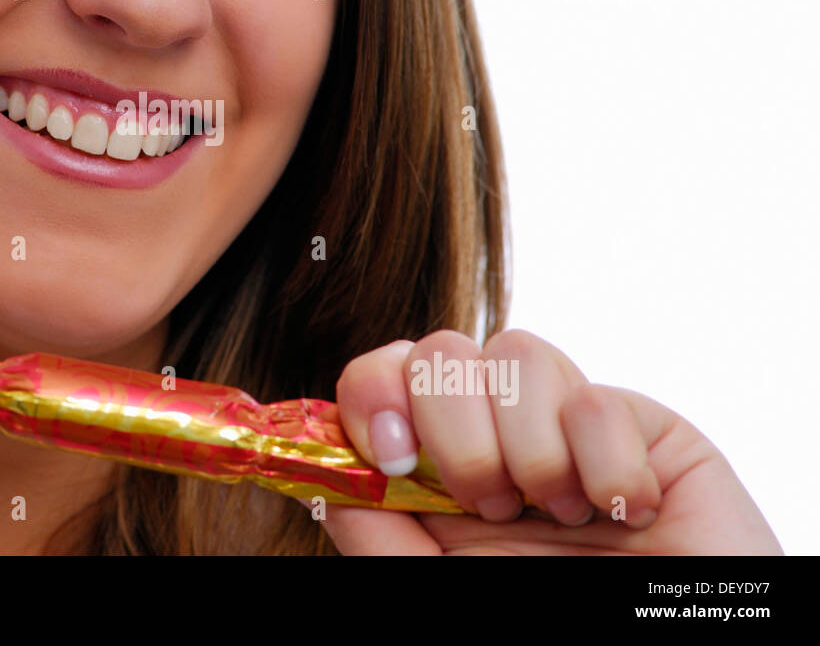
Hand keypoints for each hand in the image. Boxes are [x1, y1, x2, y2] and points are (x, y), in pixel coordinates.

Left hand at [314, 329, 780, 553]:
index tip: (394, 454)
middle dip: (457, 429)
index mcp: (434, 472)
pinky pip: (599, 397)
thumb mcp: (437, 592)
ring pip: (518, 349)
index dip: (374, 392)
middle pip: (439, 350)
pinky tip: (627, 516)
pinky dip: (608, 469)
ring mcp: (563, 423)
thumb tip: (327, 468)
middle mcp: (493, 434)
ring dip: (533, 448)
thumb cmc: (557, 637)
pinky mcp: (637, 425)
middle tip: (492, 505)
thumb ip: (376, 532)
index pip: (382, 378)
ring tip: (562, 516)